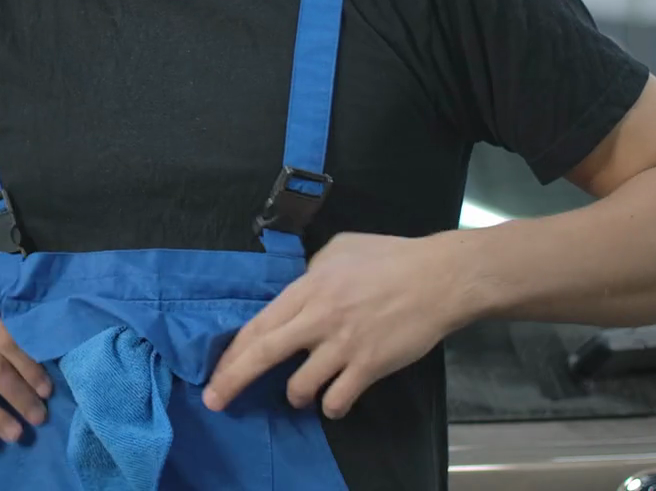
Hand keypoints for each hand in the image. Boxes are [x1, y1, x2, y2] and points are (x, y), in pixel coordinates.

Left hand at [203, 231, 475, 418]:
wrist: (440, 278)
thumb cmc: (391, 257)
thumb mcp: (339, 249)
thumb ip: (312, 271)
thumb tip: (300, 287)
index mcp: (308, 287)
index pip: (258, 324)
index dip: (232, 351)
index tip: (215, 370)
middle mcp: (318, 317)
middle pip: (264, 354)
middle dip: (233, 381)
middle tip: (215, 401)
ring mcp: (344, 344)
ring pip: (300, 385)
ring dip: (294, 395)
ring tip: (300, 393)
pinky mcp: (370, 365)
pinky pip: (338, 398)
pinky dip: (331, 406)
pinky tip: (333, 402)